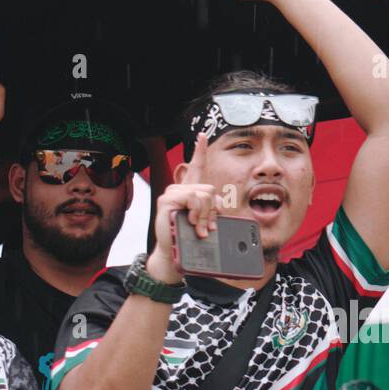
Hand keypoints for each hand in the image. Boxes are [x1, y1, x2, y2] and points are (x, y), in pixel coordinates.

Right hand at [149, 133, 217, 283]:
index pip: (195, 167)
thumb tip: (221, 205)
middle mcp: (179, 189)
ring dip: (205, 215)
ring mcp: (172, 193)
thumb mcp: (204, 221)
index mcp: (188, 192)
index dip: (199, 151)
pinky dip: (197, 212)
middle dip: (213, 211)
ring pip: (204, 194)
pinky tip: (190, 221)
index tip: (202, 135)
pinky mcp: (167, 200)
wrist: (173, 254)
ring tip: (198, 228)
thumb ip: (212, 209)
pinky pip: (194, 198)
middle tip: (206, 227)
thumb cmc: (188, 238)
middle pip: (210, 189)